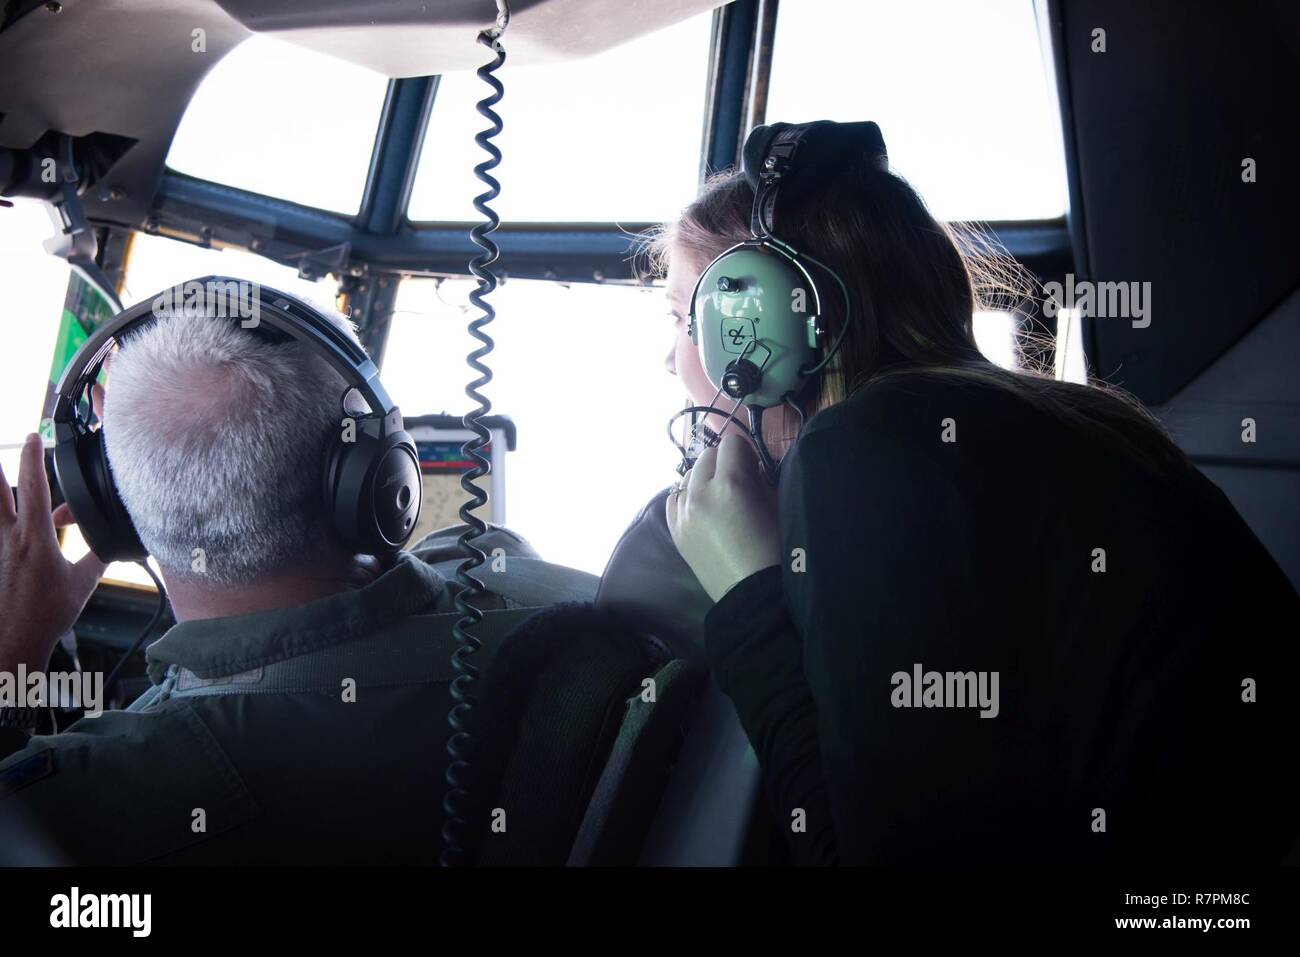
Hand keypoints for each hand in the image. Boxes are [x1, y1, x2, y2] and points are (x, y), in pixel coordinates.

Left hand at [0, 433, 106, 670]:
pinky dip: (2, 522)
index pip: (34, 487)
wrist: (12, 642)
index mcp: (35, 539)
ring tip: (3, 483)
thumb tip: (114, 542)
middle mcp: (8, 538)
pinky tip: (11, 529)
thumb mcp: (82, 584)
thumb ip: (96, 557)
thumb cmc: (45, 616)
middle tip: (1, 448)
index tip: (33, 437)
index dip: (33, 457)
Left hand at [665, 433, 780, 602]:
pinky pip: (675, 498)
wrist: (754, 596)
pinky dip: (688, 497)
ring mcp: (683, 513)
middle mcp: (701, 493)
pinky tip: (704, 510)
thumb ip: (760, 478)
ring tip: (721, 498)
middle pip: (707, 456)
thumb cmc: (776, 550)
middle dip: (724, 463)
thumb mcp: (776, 505)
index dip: (746, 453)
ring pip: (689, 475)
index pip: (732, 443)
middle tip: (739, 482)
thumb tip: (750, 467)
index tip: (755, 469)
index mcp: (731, 484)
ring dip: (705, 479)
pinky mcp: (675, 530)